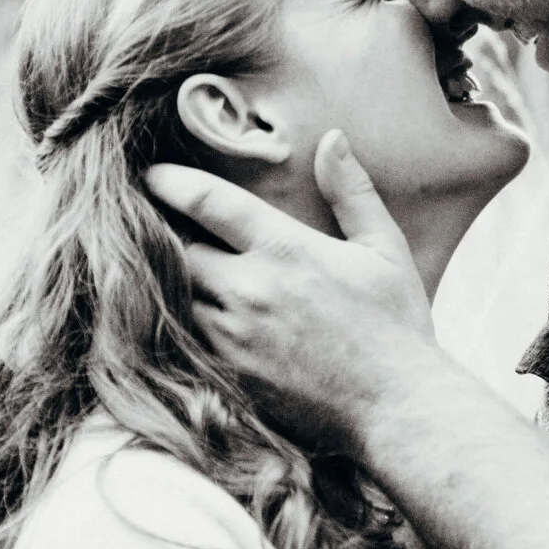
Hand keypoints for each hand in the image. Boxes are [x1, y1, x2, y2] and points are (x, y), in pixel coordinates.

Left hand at [145, 131, 440, 448]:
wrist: (396, 409)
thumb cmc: (396, 327)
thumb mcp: (385, 249)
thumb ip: (352, 192)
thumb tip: (332, 139)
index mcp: (285, 250)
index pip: (208, 202)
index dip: (171, 182)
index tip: (151, 174)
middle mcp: (249, 291)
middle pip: (176, 248)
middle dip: (163, 233)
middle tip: (153, 223)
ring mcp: (232, 339)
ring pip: (171, 297)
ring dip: (165, 281)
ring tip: (158, 269)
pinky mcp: (226, 377)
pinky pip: (179, 342)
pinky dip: (174, 324)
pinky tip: (180, 319)